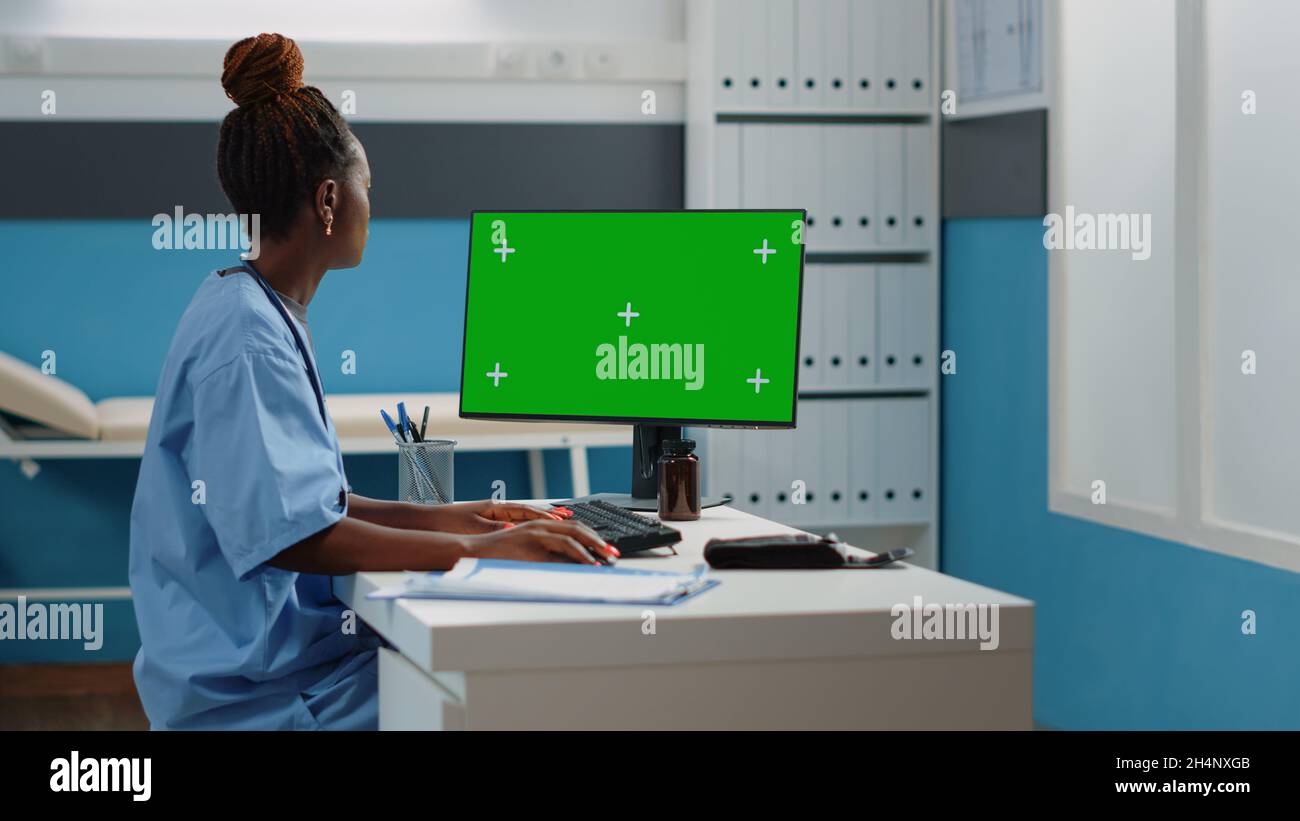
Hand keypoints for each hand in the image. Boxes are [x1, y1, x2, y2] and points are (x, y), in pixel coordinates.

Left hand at [425, 500, 567, 534]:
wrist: (429, 522)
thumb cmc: (448, 523)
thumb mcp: (474, 526)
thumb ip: (496, 527)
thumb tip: (516, 530)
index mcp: (495, 507)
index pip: (526, 510)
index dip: (545, 515)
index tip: (561, 519)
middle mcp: (496, 510)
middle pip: (529, 512)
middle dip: (549, 515)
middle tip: (568, 517)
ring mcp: (493, 516)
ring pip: (522, 519)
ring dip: (540, 521)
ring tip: (558, 522)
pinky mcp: (487, 524)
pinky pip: (513, 526)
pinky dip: (527, 528)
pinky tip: (534, 533)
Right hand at [465, 518, 618, 564]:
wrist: (473, 551)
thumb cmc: (498, 553)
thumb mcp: (527, 549)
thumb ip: (546, 553)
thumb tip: (569, 563)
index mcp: (540, 524)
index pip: (573, 527)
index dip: (593, 537)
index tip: (607, 549)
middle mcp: (539, 525)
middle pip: (576, 530)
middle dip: (598, 542)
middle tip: (613, 554)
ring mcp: (533, 534)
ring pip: (570, 539)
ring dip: (590, 550)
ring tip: (603, 562)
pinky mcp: (528, 547)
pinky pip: (556, 553)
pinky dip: (573, 559)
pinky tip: (584, 566)